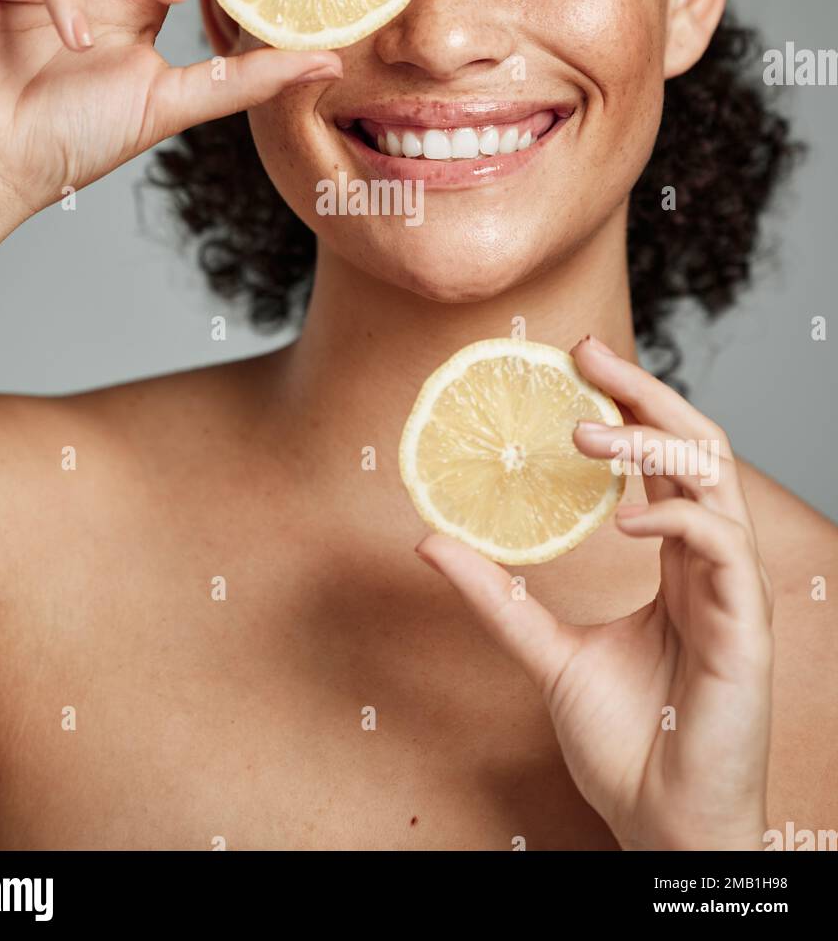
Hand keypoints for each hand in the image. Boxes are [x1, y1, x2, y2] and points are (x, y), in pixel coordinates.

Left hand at [415, 335, 772, 850]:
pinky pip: (723, 547)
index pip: (663, 459)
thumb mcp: (546, 652)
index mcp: (676, 563)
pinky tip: (625, 516)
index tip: (578, 360)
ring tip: (588, 429)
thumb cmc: (626, 741)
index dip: (630, 404)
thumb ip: (499, 596)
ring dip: (653, 441)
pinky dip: (676, 516)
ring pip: (714, 480)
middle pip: (696, 447)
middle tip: (588, 352)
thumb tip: (430, 540)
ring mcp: (733, 591)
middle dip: (648, 392)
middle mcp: (710, 564)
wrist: (661, 823)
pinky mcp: (746, 628)